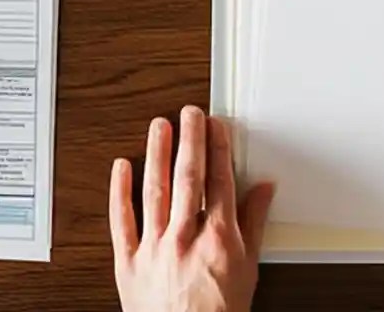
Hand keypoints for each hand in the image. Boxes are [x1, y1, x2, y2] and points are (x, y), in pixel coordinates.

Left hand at [109, 106, 274, 311]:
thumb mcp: (248, 270)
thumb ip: (253, 225)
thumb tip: (263, 190)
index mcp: (218, 240)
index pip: (220, 182)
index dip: (219, 149)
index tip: (217, 126)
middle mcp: (185, 238)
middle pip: (189, 179)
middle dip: (190, 141)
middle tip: (190, 112)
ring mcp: (155, 248)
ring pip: (155, 191)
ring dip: (157, 155)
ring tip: (159, 126)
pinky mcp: (129, 261)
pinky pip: (122, 221)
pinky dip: (120, 192)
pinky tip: (121, 166)